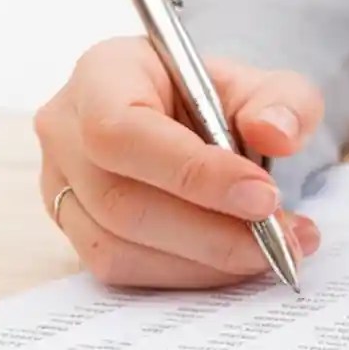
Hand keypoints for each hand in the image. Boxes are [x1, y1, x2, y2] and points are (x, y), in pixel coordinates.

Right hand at [34, 37, 324, 287]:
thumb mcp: (270, 87)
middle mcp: (67, 131)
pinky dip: (191, 274)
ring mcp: (63, 187)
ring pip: (120, 247)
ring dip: (207, 261)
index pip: (124, 132)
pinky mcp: (79, 233)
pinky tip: (243, 261)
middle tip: (283, 239)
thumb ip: (284, 103)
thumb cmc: (227, 101)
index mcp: (103, 75)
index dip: (194, 174)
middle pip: (121, 202)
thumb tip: (276, 133)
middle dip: (213, 232)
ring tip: (276, 249)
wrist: (206, 126)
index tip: (265, 197)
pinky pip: (126, 270)